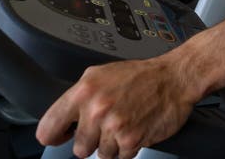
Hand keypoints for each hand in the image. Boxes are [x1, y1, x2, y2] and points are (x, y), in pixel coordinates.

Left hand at [36, 56, 198, 158]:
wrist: (175, 78)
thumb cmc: (140, 76)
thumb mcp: (101, 75)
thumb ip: (79, 97)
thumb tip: (61, 119)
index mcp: (84, 90)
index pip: (49, 127)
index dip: (54, 136)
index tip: (61, 136)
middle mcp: (96, 108)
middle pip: (79, 149)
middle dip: (93, 140)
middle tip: (107, 124)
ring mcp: (114, 126)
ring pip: (101, 155)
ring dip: (113, 144)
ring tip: (125, 123)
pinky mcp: (131, 139)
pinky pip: (120, 157)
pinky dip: (128, 147)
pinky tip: (135, 128)